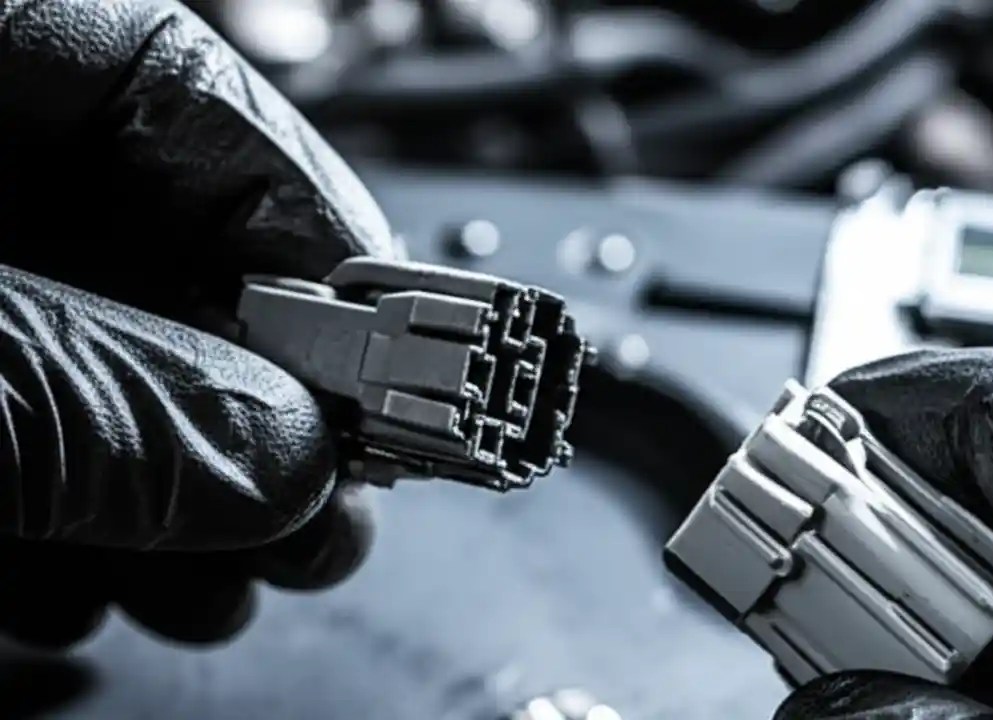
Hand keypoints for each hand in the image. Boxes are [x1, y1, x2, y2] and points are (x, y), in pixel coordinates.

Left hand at [0, 0, 404, 647]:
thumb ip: (98, 400)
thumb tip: (283, 454)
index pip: (168, 77)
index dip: (304, 207)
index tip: (396, 338)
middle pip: (151, 245)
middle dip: (256, 396)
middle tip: (329, 499)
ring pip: (94, 363)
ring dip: (180, 491)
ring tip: (231, 579)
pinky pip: (14, 436)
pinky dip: (71, 524)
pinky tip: (102, 591)